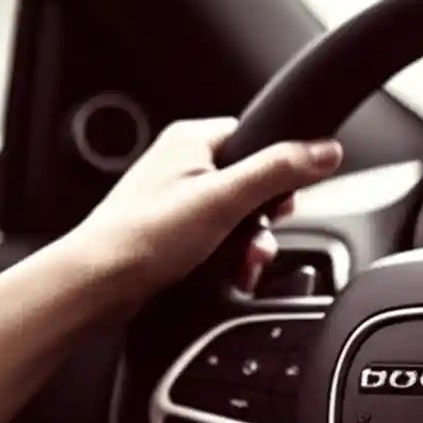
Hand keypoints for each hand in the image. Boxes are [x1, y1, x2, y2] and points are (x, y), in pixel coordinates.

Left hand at [70, 117, 342, 304]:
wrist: (96, 285)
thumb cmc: (144, 236)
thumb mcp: (226, 199)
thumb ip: (279, 171)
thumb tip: (326, 150)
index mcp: (192, 140)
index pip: (258, 137)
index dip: (279, 170)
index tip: (282, 200)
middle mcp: (183, 164)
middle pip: (253, 181)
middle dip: (265, 218)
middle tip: (257, 236)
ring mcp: (176, 199)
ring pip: (238, 215)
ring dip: (250, 242)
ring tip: (242, 262)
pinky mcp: (172, 232)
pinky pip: (219, 237)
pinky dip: (230, 257)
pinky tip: (230, 272)